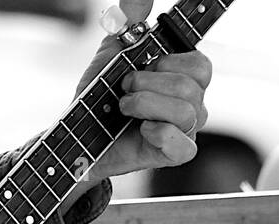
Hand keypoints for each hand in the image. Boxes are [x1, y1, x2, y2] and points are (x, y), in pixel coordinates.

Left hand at [75, 0, 211, 182]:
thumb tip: (138, 1)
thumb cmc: (101, 98)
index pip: (200, 63)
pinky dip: (160, 132)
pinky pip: (183, 144)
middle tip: (125, 88)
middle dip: (150, 83)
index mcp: (182, 76)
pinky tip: (141, 129)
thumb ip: (130, 24)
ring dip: (146, 104)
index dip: (170, 62)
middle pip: (191, 85)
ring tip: (124, 107)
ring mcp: (185, 129)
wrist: (78, 136)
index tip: (145, 64)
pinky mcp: (174, 154)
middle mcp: (191, 102)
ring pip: (186, 111)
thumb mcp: (112, 54)